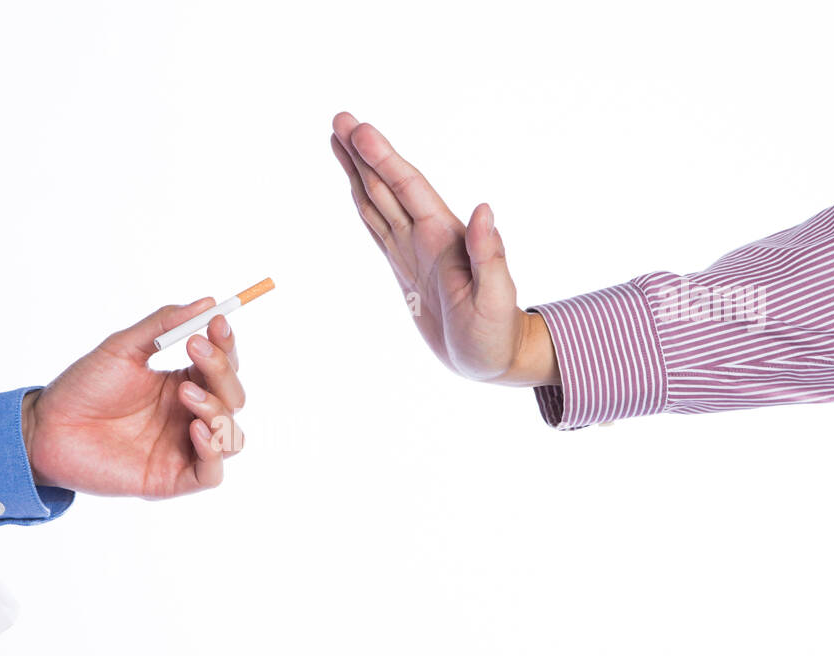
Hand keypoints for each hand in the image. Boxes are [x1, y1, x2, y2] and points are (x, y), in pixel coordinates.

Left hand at [23, 301, 246, 497]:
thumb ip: (163, 326)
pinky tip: (195, 428)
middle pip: (233, 398)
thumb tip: (206, 302)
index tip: (217, 321)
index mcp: (183, 384)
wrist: (48, 427)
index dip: (226, 344)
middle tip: (194, 351)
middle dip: (222, 372)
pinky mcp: (172, 479)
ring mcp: (183, 449)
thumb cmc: (83, 389)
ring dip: (219, 410)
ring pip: (231, 436)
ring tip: (186, 393)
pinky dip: (213, 450)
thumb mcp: (123, 348)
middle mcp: (188, 417)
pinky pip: (212, 472)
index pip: (223, 366)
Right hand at [330, 112, 558, 385]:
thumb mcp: (496, 299)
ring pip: (379, 202)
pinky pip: (378, 229)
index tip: (360, 131)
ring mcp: (413, 251)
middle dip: (364, 154)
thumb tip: (484, 209)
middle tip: (339, 119)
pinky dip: (364, 206)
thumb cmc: (496, 333)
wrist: (492, 358)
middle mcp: (426, 236)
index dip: (384, 159)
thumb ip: (489, 255)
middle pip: (388, 186)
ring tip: (337, 141)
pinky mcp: (404, 268)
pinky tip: (355, 190)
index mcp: (444, 238)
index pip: (408, 189)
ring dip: (358, 172)